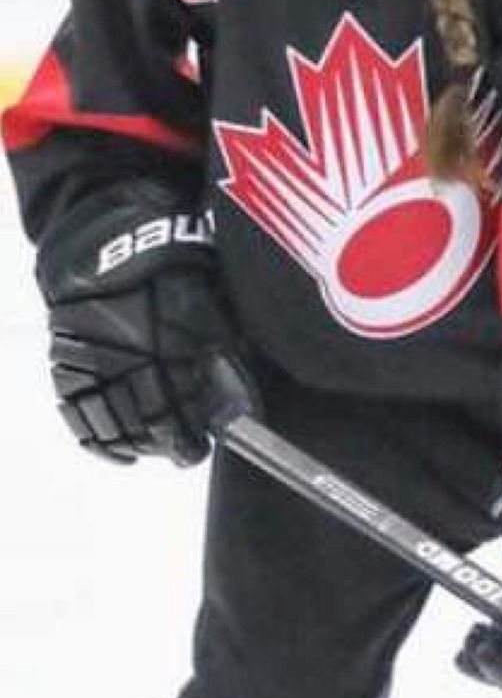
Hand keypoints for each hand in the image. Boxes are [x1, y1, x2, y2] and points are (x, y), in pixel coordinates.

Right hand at [35, 188, 257, 465]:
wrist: (116, 247)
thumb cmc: (176, 279)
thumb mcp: (212, 317)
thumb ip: (222, 364)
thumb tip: (238, 406)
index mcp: (165, 359)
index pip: (175, 423)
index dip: (188, 444)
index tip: (198, 450)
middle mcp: (125, 369)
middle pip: (141, 431)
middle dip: (164, 446)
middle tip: (179, 449)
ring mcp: (91, 369)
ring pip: (107, 427)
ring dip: (132, 445)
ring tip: (150, 449)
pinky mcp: (66, 365)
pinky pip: (77, 413)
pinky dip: (95, 436)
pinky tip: (115, 447)